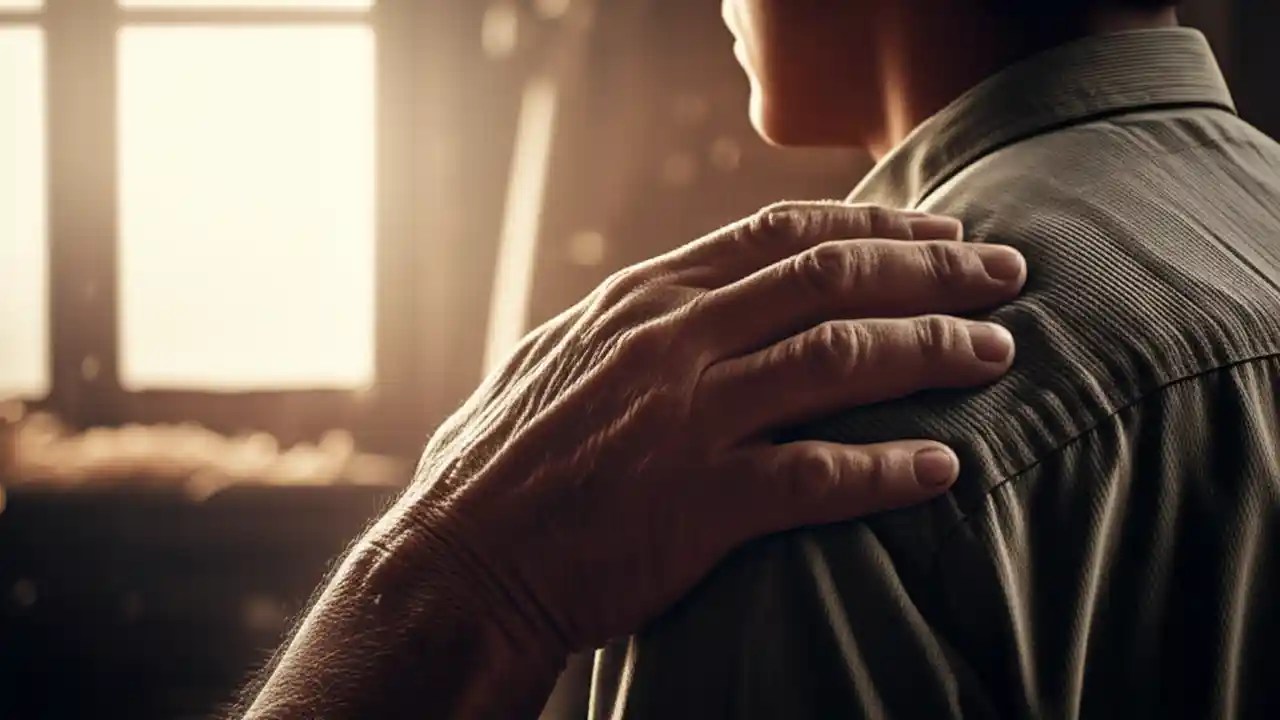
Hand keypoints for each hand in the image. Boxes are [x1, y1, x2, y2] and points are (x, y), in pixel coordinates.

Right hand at [378, 201, 1024, 662]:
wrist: (460, 563)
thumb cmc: (504, 464)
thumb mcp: (560, 357)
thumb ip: (635, 323)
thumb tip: (695, 300)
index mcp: (644, 301)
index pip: (781, 235)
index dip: (873, 225)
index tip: (936, 226)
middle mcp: (672, 342)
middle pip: (830, 279)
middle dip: (931, 267)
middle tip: (1004, 272)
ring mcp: (687, 418)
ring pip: (838, 359)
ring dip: (931, 349)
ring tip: (997, 353)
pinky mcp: (698, 502)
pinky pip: (819, 476)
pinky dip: (888, 471)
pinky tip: (942, 469)